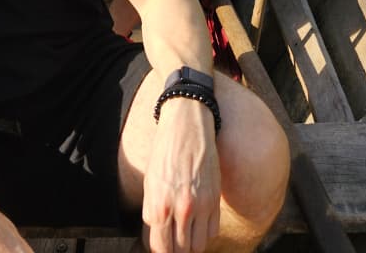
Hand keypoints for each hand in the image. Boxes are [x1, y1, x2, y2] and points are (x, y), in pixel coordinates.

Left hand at [143, 96, 220, 252]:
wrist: (187, 125)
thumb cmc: (164, 151)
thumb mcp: (150, 183)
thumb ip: (153, 213)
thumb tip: (156, 237)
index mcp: (159, 207)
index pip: (161, 249)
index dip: (163, 251)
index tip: (165, 247)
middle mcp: (180, 210)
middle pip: (182, 251)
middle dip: (177, 249)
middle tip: (175, 239)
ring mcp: (200, 206)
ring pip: (199, 245)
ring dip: (193, 242)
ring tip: (187, 231)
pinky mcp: (215, 199)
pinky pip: (213, 231)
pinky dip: (206, 230)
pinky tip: (199, 219)